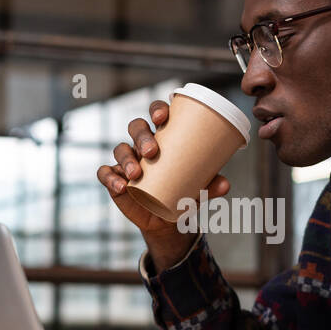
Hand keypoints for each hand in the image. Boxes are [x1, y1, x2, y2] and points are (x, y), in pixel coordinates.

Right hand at [95, 99, 231, 269]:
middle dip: (142, 136)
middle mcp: (142, 144)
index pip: (158, 114)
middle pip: (136, 127)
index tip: (163, 117)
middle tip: (152, 152)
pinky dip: (110, 178)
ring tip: (135, 174)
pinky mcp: (114, 178)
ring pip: (120, 148)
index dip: (158, 109)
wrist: (165, 220)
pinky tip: (120, 186)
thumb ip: (210, 187)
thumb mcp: (198, 191)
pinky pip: (105, 173)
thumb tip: (225, 184)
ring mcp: (126, 160)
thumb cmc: (182, 194)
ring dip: (126, 158)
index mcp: (164, 137)